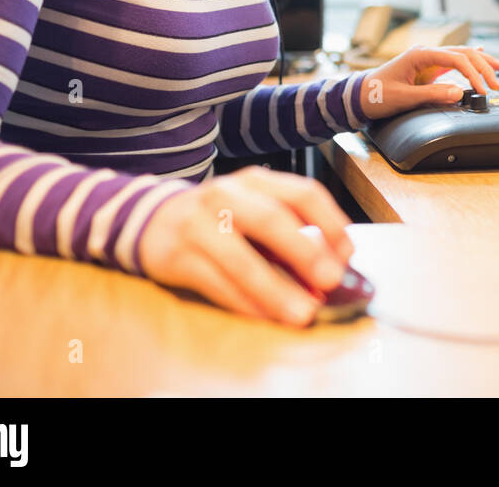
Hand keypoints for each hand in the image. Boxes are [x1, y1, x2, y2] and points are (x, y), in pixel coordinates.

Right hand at [139, 166, 352, 326]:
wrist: (150, 219)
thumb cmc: (219, 218)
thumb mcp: (252, 209)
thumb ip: (288, 232)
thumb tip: (331, 269)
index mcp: (256, 181)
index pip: (302, 192)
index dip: (330, 222)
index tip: (348, 253)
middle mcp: (226, 195)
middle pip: (272, 220)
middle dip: (306, 253)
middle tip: (331, 281)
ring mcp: (198, 224)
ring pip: (242, 260)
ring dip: (277, 290)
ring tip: (302, 313)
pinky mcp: (177, 256)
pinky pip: (218, 284)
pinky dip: (246, 303)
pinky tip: (268, 317)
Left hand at [359, 45, 498, 119]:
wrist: (359, 96)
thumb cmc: (376, 95)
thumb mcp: (404, 97)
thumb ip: (432, 94)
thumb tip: (459, 93)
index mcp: (420, 55)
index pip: (456, 58)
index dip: (473, 73)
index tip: (482, 89)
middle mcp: (426, 53)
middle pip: (462, 53)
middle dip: (483, 66)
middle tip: (497, 82)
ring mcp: (427, 60)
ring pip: (460, 55)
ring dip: (480, 62)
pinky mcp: (427, 69)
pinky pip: (452, 61)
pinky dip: (468, 60)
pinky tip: (481, 52)